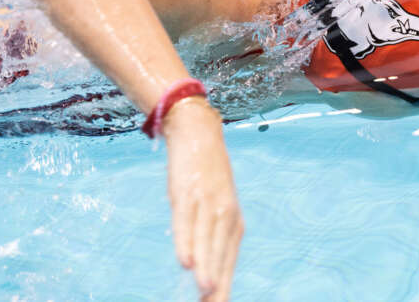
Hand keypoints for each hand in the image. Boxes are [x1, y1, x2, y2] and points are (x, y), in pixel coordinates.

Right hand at [163, 97, 243, 300]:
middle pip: (220, 254)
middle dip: (217, 283)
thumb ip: (211, 234)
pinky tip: (185, 261)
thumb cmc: (205, 175)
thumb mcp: (215, 204)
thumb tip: (201, 265)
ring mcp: (205, 202)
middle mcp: (223, 212)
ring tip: (206, 291)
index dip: (225, 282)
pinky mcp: (186, 192)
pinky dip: (186, 241)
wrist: (197, 133)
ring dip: (206, 267)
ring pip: (206, 240)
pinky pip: (185, 222)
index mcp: (233, 219)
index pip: (229, 258)